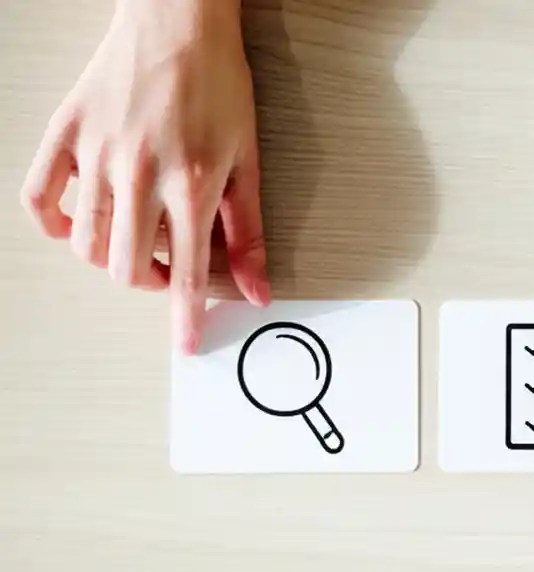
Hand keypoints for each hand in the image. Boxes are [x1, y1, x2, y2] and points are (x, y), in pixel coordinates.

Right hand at [20, 0, 268, 353]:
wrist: (179, 19)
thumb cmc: (219, 83)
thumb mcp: (249, 159)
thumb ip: (250, 231)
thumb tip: (258, 288)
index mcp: (192, 181)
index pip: (186, 272)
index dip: (186, 317)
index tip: (187, 343)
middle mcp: (140, 172)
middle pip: (127, 266)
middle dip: (150, 283)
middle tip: (169, 268)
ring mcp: (96, 153)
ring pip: (86, 241)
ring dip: (111, 257)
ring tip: (137, 242)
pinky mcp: (66, 132)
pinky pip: (39, 195)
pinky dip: (52, 222)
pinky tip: (79, 224)